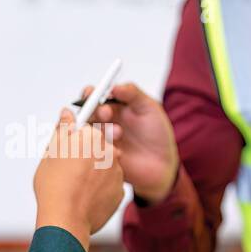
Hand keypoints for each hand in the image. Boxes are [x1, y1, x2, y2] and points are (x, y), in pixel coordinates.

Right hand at [33, 108, 125, 249]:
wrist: (65, 220)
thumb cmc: (54, 185)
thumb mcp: (52, 152)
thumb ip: (63, 129)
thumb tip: (67, 113)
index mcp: (92, 137)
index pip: (87, 129)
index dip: (76, 138)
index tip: (70, 145)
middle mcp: (110, 152)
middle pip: (98, 147)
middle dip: (86, 154)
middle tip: (70, 169)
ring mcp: (117, 173)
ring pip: (105, 167)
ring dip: (94, 172)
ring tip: (76, 186)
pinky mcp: (120, 192)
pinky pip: (109, 185)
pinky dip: (100, 189)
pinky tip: (85, 197)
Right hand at [86, 82, 178, 204]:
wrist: (162, 164)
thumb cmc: (157, 134)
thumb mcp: (149, 108)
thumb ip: (132, 93)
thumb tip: (114, 86)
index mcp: (114, 107)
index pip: (95, 97)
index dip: (90, 94)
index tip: (91, 93)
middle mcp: (104, 122)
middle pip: (87, 113)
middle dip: (94, 110)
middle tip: (106, 113)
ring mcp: (101, 139)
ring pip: (88, 130)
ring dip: (101, 128)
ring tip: (119, 133)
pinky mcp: (100, 156)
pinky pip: (91, 149)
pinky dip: (101, 146)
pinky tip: (118, 149)